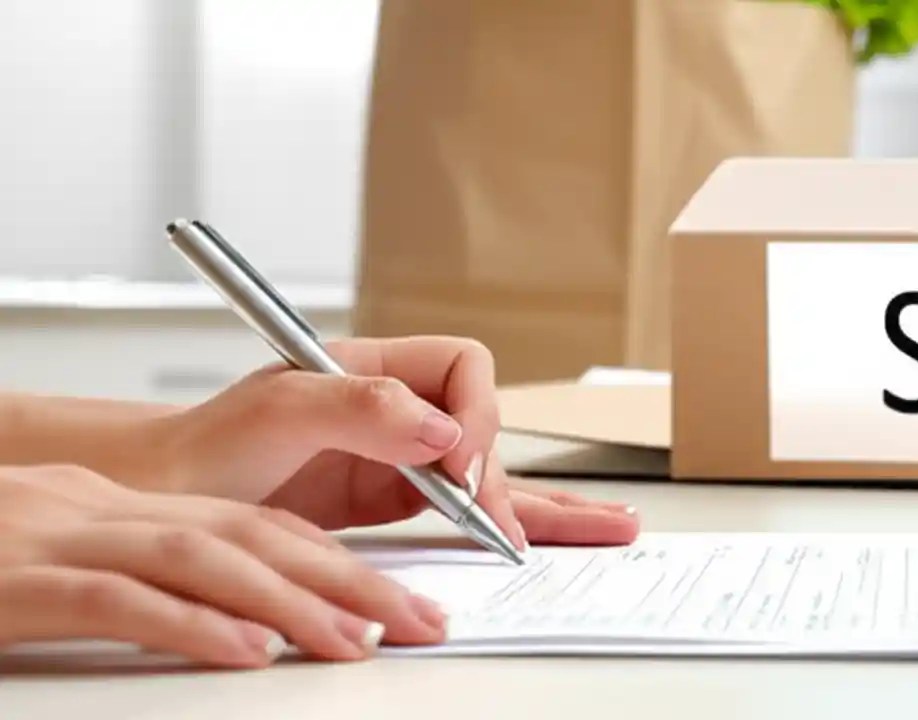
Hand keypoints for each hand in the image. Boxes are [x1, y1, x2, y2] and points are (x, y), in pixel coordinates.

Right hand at [0, 465, 445, 668]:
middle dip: (343, 579)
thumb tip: (233, 628)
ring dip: (291, 602)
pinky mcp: (11, 583)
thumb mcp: (54, 562)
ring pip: (200, 558)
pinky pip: (116, 601)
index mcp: (114, 505)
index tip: (393, 599)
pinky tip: (248, 655)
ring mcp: (50, 540)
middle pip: (248, 534)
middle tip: (418, 621)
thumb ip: (136, 581)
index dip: (329, 562)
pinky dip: (190, 626)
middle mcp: (94, 509)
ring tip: (361, 641)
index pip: (247, 525)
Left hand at [148, 336, 638, 545]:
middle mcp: (397, 409)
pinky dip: (509, 526)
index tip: (456, 471)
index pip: (462, 370)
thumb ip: (359, 406)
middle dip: (519, 472)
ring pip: (490, 473)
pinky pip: (465, 512)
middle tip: (548, 527)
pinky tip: (546, 538)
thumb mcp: (276, 412)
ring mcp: (400, 458)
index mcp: (377, 367)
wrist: (169, 499)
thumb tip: (441, 429)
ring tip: (610, 527)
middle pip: (488, 425)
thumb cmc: (206, 446)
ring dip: (545, 503)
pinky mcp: (395, 500)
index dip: (474, 417)